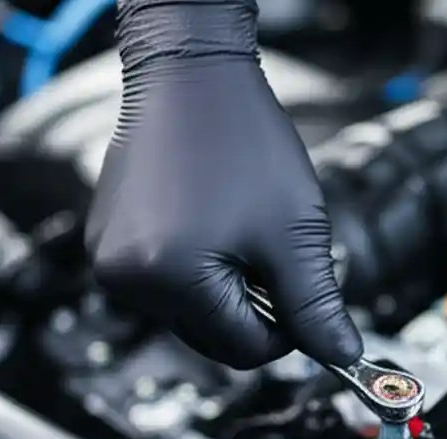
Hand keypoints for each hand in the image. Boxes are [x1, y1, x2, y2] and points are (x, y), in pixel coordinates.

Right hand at [86, 0, 360, 368]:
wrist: (193, 75)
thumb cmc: (242, 141)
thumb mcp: (294, 233)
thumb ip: (316, 304)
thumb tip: (340, 354)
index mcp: (166, 280)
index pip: (243, 349)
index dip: (286, 328)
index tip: (304, 290)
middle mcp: (124, 279)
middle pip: (213, 336)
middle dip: (253, 306)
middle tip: (274, 252)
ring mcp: (108, 260)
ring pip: (190, 311)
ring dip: (226, 287)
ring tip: (241, 229)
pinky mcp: (106, 241)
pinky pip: (164, 281)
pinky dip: (197, 266)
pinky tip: (212, 221)